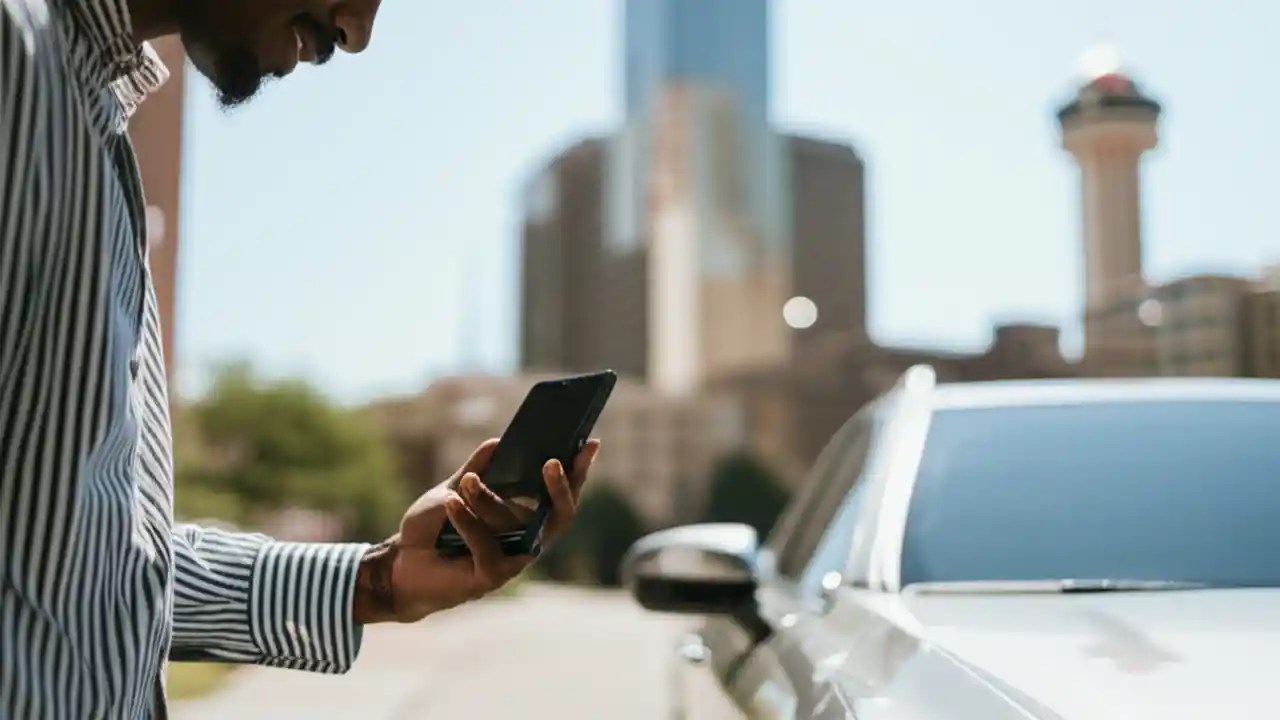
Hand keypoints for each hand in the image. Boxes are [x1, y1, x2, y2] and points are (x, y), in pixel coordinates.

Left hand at [353, 438, 600, 623]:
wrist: (398, 564)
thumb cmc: (430, 529)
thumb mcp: (452, 489)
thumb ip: (476, 469)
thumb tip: (499, 442)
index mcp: (523, 518)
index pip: (559, 494)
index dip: (578, 471)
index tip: (590, 442)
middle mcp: (526, 541)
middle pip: (559, 515)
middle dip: (561, 488)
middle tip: (551, 462)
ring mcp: (512, 562)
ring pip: (512, 524)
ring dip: (489, 499)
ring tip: (467, 482)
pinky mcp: (491, 578)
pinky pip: (487, 546)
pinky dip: (468, 522)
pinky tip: (451, 504)